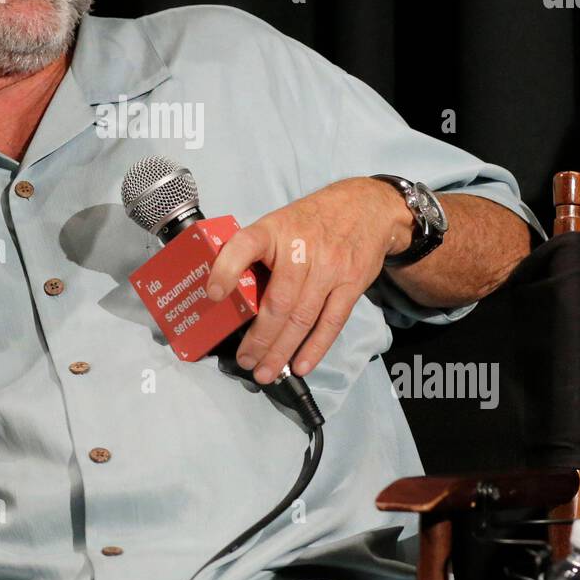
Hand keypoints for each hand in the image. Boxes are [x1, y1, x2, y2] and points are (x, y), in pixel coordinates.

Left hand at [204, 178, 414, 383]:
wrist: (366, 208)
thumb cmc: (311, 221)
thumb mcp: (278, 222)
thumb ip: (256, 252)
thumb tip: (226, 291)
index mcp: (274, 230)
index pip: (245, 246)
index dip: (226, 269)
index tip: (213, 295)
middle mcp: (301, 250)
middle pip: (278, 302)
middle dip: (259, 338)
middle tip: (245, 360)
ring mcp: (330, 268)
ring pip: (302, 318)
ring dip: (281, 351)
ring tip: (265, 372)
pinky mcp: (351, 284)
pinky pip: (331, 322)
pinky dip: (315, 348)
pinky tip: (300, 366)